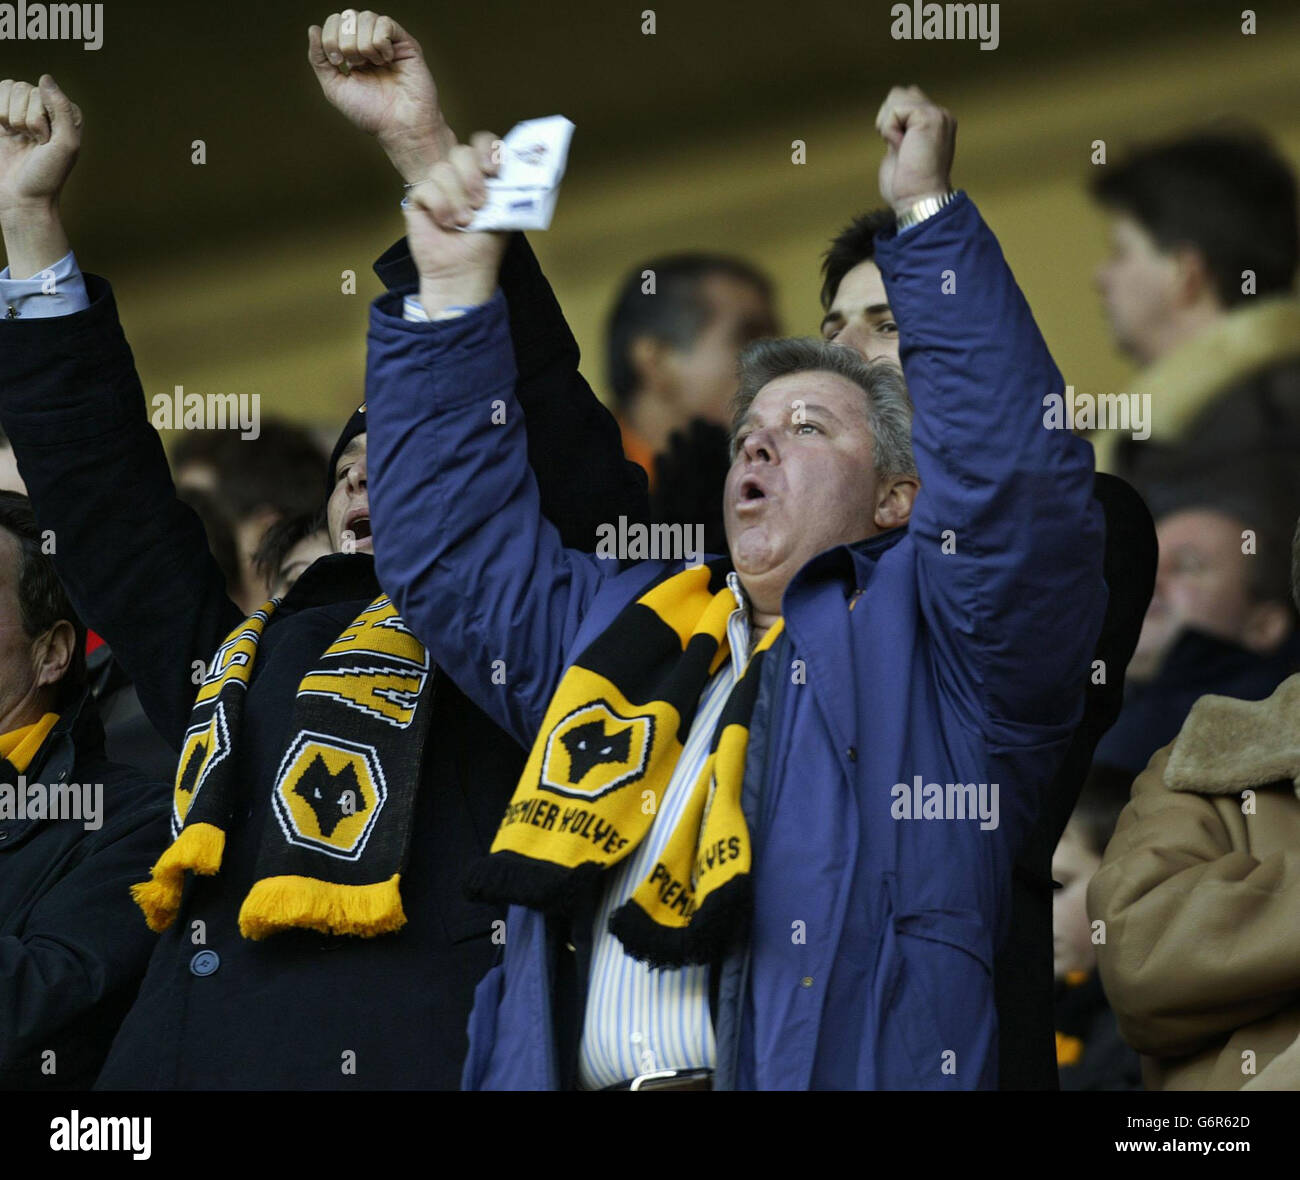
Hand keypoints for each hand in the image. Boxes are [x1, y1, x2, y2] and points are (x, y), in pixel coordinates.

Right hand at [0, 75, 81, 215]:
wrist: (21, 198)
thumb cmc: (46, 175)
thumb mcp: (65, 145)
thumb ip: (61, 109)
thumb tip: (45, 78)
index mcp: (68, 115)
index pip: (45, 93)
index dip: (41, 118)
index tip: (46, 142)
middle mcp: (48, 110)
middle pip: (24, 89)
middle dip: (24, 119)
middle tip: (33, 144)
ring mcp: (25, 112)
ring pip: (8, 89)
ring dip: (9, 117)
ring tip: (20, 139)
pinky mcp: (4, 118)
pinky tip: (5, 131)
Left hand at [307, 10, 452, 182]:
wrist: (399, 127)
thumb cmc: (371, 114)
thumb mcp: (335, 88)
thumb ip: (319, 59)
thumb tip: (313, 28)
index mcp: (352, 52)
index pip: (335, 23)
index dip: (330, 37)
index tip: (337, 62)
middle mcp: (370, 43)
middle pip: (348, 16)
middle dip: (345, 40)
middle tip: (355, 63)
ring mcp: (388, 42)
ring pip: (366, 17)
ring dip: (363, 44)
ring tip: (374, 64)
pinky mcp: (406, 44)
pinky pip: (385, 24)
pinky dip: (380, 42)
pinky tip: (387, 60)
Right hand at [403, 133, 508, 313]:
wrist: (462, 272)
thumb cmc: (485, 248)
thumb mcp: (505, 215)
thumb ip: (508, 189)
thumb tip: (518, 167)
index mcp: (482, 176)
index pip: (482, 143)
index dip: (487, 149)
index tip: (493, 171)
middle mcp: (460, 177)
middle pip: (461, 152)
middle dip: (472, 178)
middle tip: (480, 204)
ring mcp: (438, 186)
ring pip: (442, 169)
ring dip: (456, 198)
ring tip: (464, 222)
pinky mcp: (418, 199)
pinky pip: (425, 188)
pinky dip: (439, 206)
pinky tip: (446, 224)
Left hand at [875, 85, 955, 214]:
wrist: (919, 201)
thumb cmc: (907, 187)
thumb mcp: (900, 152)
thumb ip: (899, 132)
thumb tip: (889, 119)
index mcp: (934, 124)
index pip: (905, 102)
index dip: (891, 123)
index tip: (899, 149)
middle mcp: (940, 115)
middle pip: (899, 94)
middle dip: (888, 119)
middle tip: (898, 147)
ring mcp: (937, 114)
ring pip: (896, 96)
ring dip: (888, 123)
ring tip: (901, 147)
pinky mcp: (929, 117)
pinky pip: (895, 109)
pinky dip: (890, 129)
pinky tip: (902, 146)